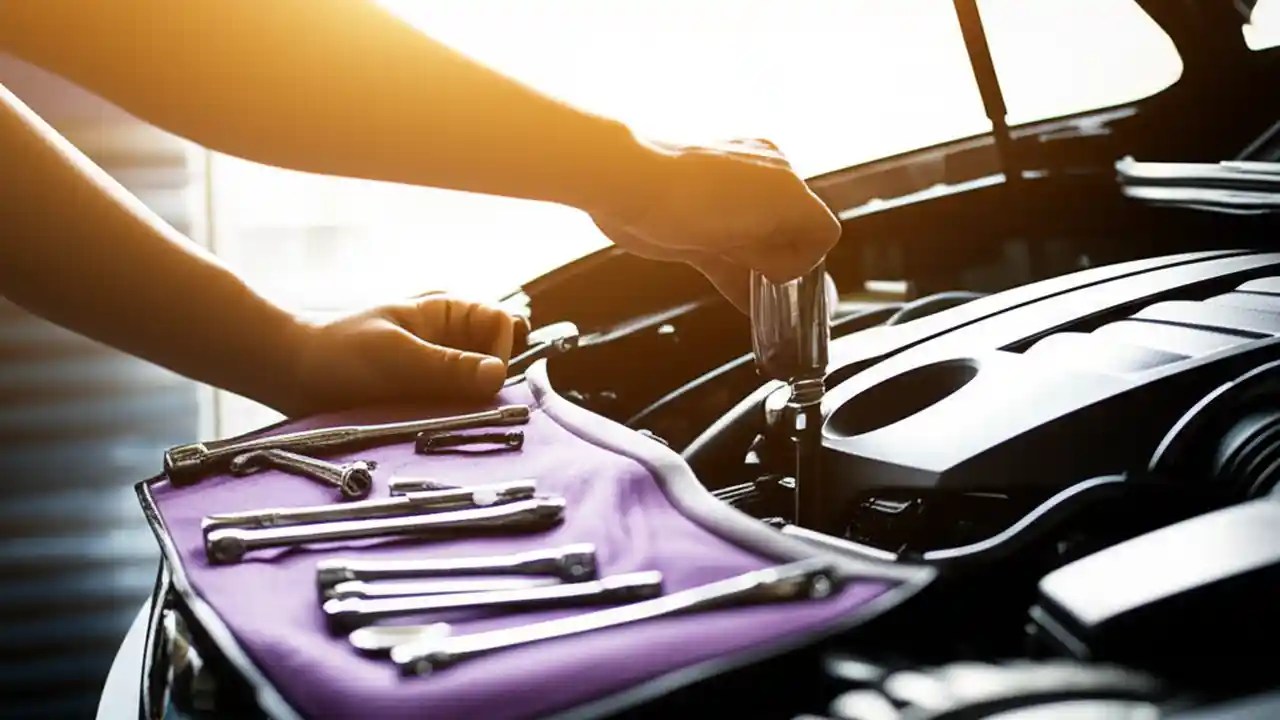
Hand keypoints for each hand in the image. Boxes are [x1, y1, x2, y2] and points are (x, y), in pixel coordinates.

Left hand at [273, 293, 527, 416]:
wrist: (293, 376)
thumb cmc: (340, 354)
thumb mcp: (395, 356)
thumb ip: (447, 366)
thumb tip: (498, 375)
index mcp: (449, 313)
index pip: (502, 324)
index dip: (498, 350)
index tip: (478, 380)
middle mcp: (454, 341)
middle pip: (500, 358)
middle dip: (489, 385)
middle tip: (464, 410)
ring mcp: (444, 372)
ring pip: (484, 389)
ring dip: (473, 409)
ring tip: (446, 423)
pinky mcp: (432, 401)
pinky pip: (462, 411)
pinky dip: (457, 423)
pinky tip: (438, 432)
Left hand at [591, 137, 841, 311]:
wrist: (628, 184)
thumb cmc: (696, 190)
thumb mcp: (769, 212)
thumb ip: (791, 241)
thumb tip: (786, 270)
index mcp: (779, 173)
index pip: (817, 224)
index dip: (809, 257)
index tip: (791, 278)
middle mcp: (754, 186)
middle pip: (788, 236)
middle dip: (784, 266)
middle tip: (778, 294)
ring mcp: (722, 209)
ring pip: (756, 251)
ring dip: (761, 276)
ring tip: (765, 308)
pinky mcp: (693, 229)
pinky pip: (727, 260)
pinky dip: (738, 281)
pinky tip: (745, 304)